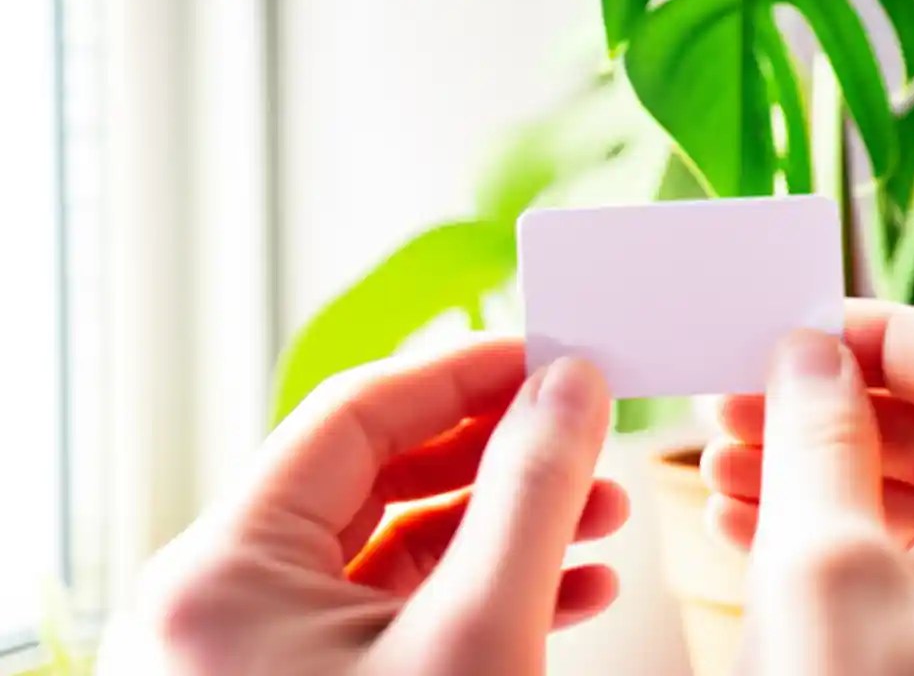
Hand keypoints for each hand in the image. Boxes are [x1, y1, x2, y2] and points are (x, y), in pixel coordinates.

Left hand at [101, 340, 626, 674]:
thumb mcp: (475, 642)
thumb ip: (527, 499)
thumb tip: (572, 390)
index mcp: (223, 575)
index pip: (351, 416)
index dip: (461, 374)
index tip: (548, 354)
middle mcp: (225, 608)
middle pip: (374, 478)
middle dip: (497, 455)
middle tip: (584, 430)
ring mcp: (262, 660)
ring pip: (394, 552)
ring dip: (504, 528)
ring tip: (603, 518)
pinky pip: (396, 619)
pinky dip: (482, 595)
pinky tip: (570, 590)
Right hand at [701, 301, 913, 675]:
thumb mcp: (821, 576)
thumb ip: (816, 438)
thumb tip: (809, 359)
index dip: (878, 332)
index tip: (795, 327)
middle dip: (845, 416)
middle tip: (744, 405)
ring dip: (847, 486)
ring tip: (732, 474)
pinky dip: (878, 558)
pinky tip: (776, 541)